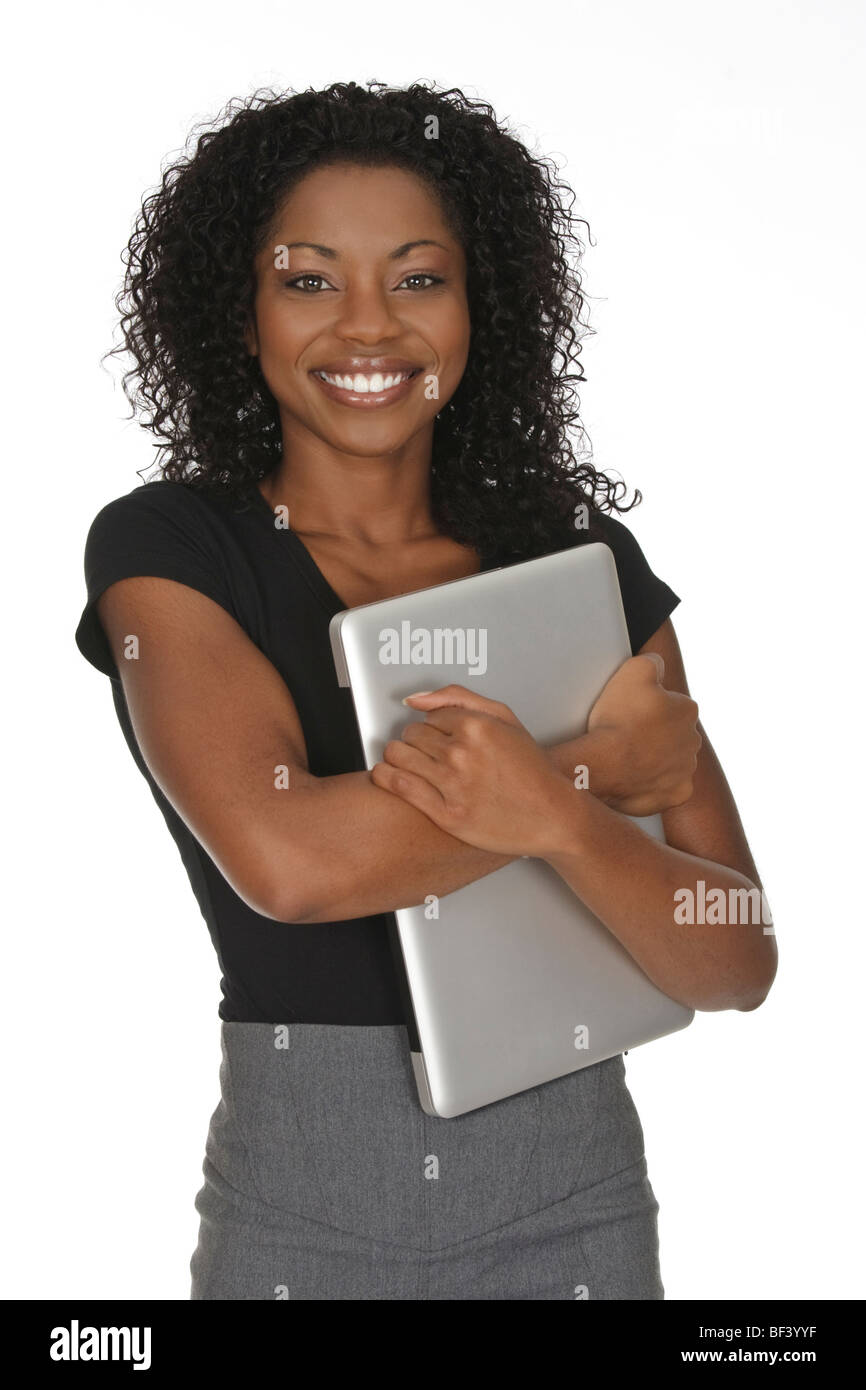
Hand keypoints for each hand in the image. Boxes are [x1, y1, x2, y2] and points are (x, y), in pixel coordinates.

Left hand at [370, 684, 575, 856]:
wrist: (552, 814)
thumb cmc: (530, 769)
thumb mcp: (505, 718)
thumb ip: (458, 698)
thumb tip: (414, 698)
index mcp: (476, 726)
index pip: (427, 717)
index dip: (431, 728)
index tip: (436, 739)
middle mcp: (463, 753)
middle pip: (410, 735)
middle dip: (414, 742)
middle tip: (426, 754)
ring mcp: (454, 784)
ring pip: (398, 756)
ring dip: (397, 756)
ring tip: (407, 763)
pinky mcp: (447, 814)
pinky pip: (399, 785)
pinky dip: (385, 776)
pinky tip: (386, 775)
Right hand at [585, 653, 700, 814]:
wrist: (604, 765)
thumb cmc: (617, 718)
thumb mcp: (634, 670)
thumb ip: (653, 661)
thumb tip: (659, 663)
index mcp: (688, 709)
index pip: (669, 704)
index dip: (646, 706)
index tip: (628, 712)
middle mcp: (694, 740)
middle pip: (672, 733)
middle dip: (654, 733)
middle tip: (625, 734)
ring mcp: (687, 770)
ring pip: (670, 760)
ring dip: (654, 758)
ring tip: (626, 757)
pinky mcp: (677, 795)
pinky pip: (667, 787)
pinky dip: (654, 783)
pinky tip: (634, 778)